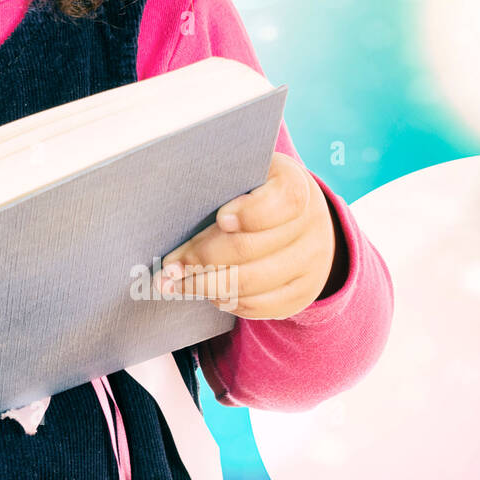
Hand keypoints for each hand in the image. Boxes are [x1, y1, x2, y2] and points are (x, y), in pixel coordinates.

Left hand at [152, 152, 343, 319]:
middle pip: (251, 248)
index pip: (283, 201)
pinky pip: (260, 306)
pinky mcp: (302, 292)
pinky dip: (227, 302)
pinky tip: (206, 293)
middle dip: (201, 259)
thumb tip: (172, 202)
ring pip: (251, 283)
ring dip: (204, 286)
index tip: (220, 219)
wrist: (298, 221)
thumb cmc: (254, 191)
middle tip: (168, 266)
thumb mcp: (245, 174)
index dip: (250, 213)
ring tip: (173, 284)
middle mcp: (311, 224)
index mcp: (294, 184)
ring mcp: (310, 262)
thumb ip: (220, 182)